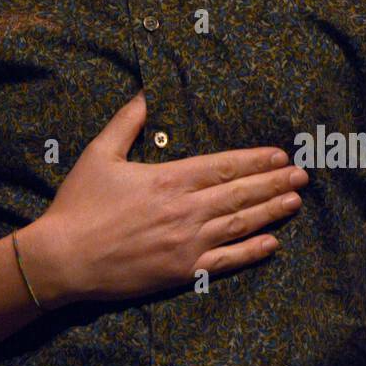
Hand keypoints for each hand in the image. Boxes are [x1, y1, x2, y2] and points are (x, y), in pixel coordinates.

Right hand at [20, 89, 305, 305]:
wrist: (63, 258)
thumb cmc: (79, 204)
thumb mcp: (100, 152)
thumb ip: (128, 121)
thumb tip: (148, 93)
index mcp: (168, 179)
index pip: (224, 166)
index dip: (255, 160)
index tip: (279, 155)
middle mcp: (185, 210)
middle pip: (240, 193)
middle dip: (274, 182)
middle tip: (301, 175)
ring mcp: (187, 243)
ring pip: (240, 224)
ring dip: (270, 211)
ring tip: (295, 201)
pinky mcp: (182, 272)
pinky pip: (227, 261)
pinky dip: (252, 251)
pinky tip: (272, 243)